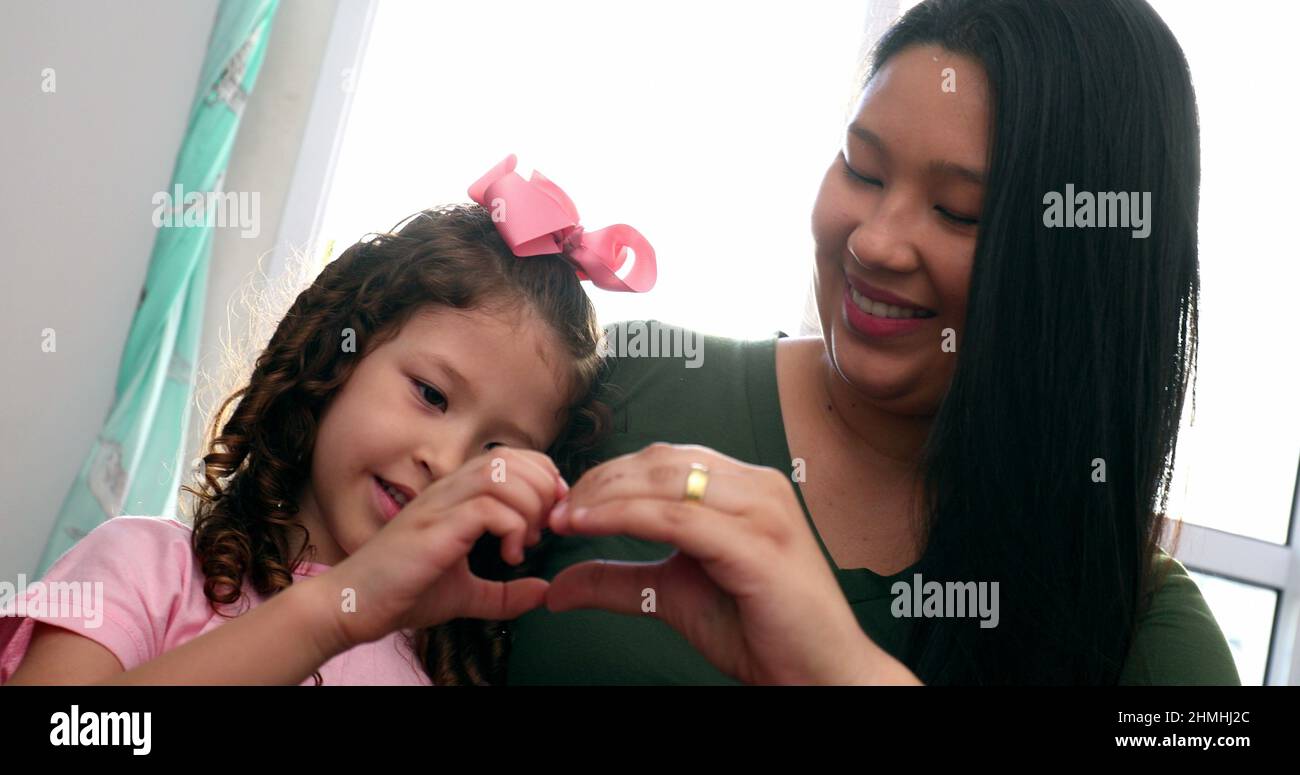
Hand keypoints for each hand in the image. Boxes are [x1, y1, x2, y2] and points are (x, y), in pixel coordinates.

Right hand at [312, 448, 567, 649]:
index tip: (551, 515)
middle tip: (543, 531)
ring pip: (502, 476)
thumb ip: (504, 594)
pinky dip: (512, 528)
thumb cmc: (404, 593)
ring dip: (529, 506)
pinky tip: (509, 557)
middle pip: (512, 458)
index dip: (543, 478)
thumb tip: (543, 592)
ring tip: (526, 542)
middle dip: (543, 491)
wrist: (353, 605)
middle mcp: (449, 490)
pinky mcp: (434, 527)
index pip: (511, 457)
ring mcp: (440, 504)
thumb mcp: (467, 594)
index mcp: (457, 494)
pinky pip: (487, 508)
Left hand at [545, 442, 921, 684]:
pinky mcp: (757, 544)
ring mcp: (762, 510)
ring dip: (604, 495)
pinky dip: (624, 516)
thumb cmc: (759, 629)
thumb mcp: (674, 595)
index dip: (608, 475)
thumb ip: (619, 581)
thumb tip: (557, 587)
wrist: (818, 672)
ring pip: (664, 482)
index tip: (565, 502)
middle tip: (555, 509)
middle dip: (599, 481)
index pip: (664, 458)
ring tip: (565, 517)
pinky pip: (676, 518)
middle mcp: (758, 485)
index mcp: (746, 485)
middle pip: (659, 461)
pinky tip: (588, 525)